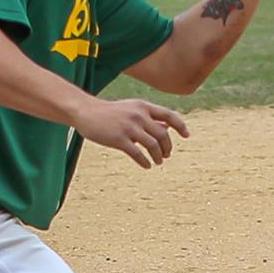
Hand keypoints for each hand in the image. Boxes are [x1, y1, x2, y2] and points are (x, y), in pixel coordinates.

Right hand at [75, 97, 189, 168]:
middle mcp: (139, 115)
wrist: (86, 111)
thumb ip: (149, 117)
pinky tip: (146, 166)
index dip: (180, 126)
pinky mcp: (119, 139)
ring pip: (153, 145)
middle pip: (163, 134)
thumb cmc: (110, 112)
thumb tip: (167, 127)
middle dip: (168, 147)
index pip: (169, 115)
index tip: (187, 136)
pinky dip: (145, 161)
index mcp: (143, 106)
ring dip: (158, 156)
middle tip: (166, 155)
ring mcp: (129, 127)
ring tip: (158, 162)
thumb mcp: (132, 109)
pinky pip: (137, 154)